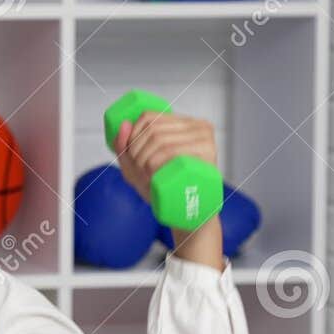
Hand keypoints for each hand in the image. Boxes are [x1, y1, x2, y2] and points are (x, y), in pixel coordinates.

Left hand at [112, 108, 223, 270]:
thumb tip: (124, 123)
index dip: (132, 135)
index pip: (149, 117)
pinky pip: (174, 151)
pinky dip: (156, 162)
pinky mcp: (209, 154)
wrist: (188, 216)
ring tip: (145, 176)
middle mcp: (198, 126)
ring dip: (144, 160)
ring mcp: (206, 139)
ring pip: (161, 140)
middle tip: (138, 172)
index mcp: (184, 123)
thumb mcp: (137, 168)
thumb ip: (123, 147)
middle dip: (137, 152)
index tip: (130, 156)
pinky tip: (153, 174)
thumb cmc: (163, 190)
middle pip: (153, 130)